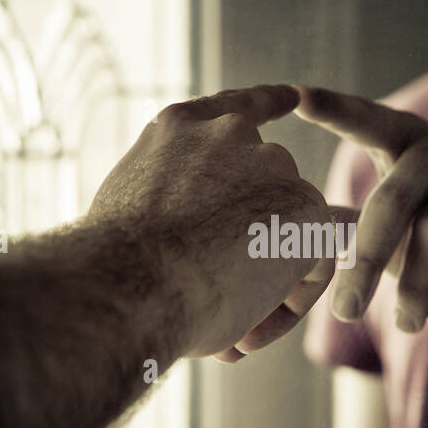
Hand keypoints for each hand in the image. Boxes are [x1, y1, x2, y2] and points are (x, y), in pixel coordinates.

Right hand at [88, 84, 334, 360]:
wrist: (131, 282)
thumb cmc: (114, 267)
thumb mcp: (130, 213)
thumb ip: (168, 200)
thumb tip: (181, 230)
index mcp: (179, 127)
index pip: (234, 107)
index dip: (267, 104)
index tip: (293, 97)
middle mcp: (229, 133)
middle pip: (267, 189)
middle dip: (253, 245)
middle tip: (221, 305)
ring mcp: (272, 166)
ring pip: (289, 235)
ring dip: (267, 283)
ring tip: (226, 330)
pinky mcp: (308, 210)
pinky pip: (312, 268)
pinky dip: (287, 305)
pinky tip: (248, 328)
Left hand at [295, 86, 427, 329]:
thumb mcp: (404, 241)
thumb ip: (361, 232)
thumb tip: (305, 241)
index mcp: (416, 142)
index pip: (372, 121)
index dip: (336, 109)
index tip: (295, 95)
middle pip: (397, 195)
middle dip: (367, 260)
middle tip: (345, 312)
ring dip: (414, 286)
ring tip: (406, 323)